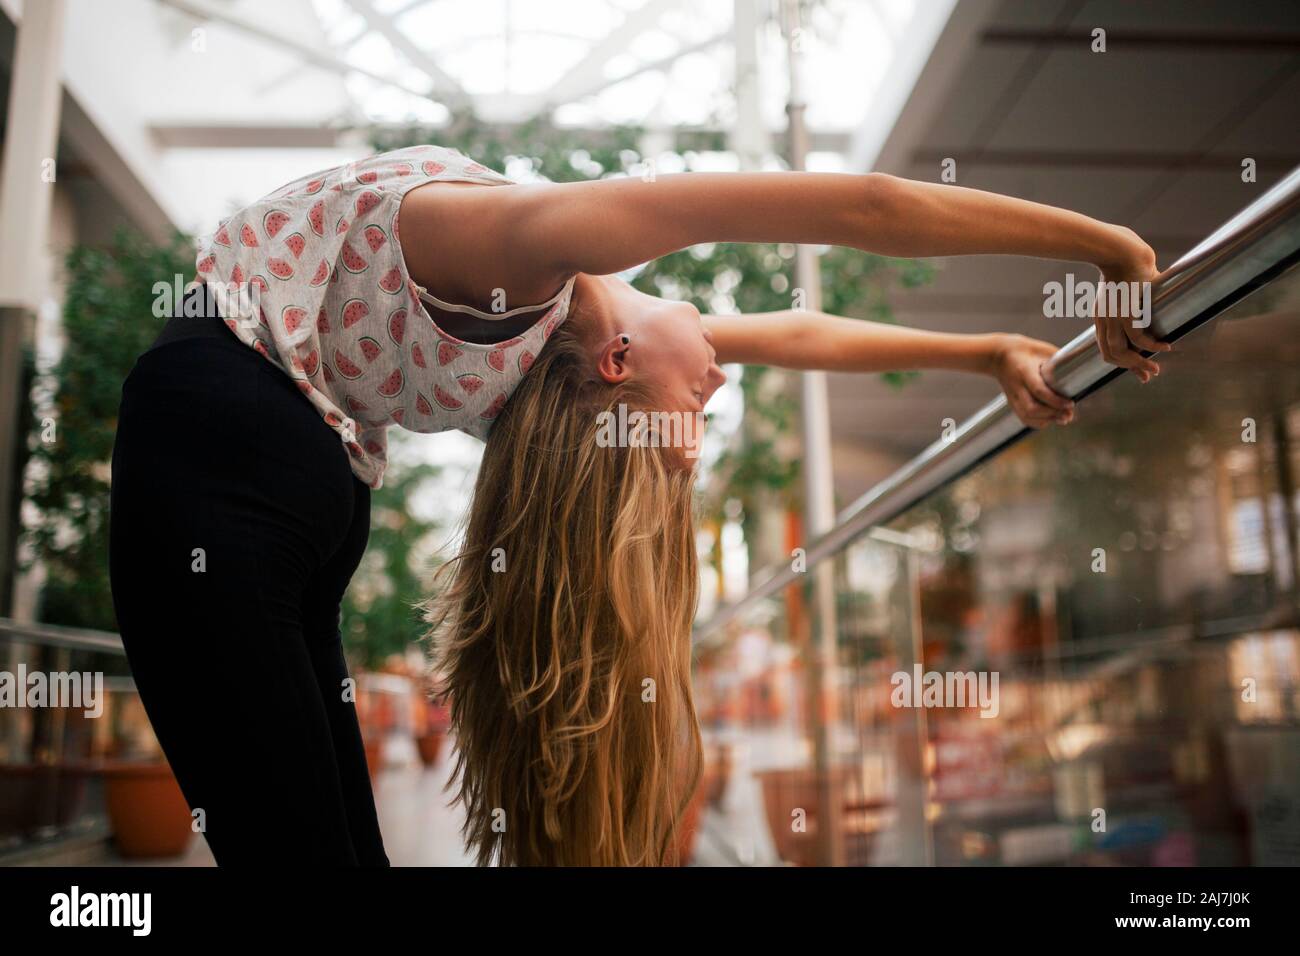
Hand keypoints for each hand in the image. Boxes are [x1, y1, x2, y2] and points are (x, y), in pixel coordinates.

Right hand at [990, 334, 1074, 428]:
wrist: (998, 355)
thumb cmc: (1025, 350)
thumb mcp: (1043, 351)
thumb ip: (1059, 362)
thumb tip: (1081, 370)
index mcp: (1024, 371)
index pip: (1039, 390)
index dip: (1056, 400)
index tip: (1071, 403)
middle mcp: (1017, 387)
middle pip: (1032, 408)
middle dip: (1053, 414)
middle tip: (1069, 414)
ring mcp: (1012, 396)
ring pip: (1027, 416)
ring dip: (1047, 420)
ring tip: (1063, 418)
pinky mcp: (1011, 402)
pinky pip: (1024, 418)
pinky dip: (1038, 422)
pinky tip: (1051, 419)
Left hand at [1094, 227, 1169, 382]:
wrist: (1120, 249)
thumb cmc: (1123, 263)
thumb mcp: (1123, 287)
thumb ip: (1132, 297)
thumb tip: (1149, 293)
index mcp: (1102, 317)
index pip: (1107, 348)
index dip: (1121, 363)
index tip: (1138, 369)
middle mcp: (1104, 320)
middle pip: (1112, 355)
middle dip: (1130, 369)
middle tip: (1149, 375)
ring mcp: (1113, 316)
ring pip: (1121, 351)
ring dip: (1139, 363)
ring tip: (1155, 367)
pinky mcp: (1125, 309)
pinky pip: (1136, 336)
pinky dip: (1149, 346)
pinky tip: (1163, 347)